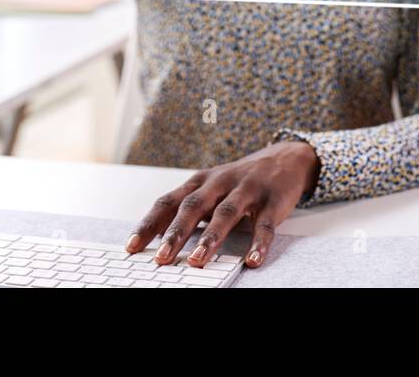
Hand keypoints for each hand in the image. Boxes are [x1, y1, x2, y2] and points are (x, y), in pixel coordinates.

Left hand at [125, 140, 319, 270]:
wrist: (285, 159)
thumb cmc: (239, 180)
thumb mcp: (210, 187)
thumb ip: (188, 209)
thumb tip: (157, 237)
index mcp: (200, 182)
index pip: (168, 202)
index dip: (149, 224)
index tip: (132, 247)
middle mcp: (220, 183)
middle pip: (193, 206)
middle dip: (176, 233)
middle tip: (162, 258)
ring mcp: (247, 190)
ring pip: (225, 213)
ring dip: (210, 237)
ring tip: (198, 259)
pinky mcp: (272, 200)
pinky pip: (264, 224)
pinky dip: (258, 243)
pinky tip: (252, 260)